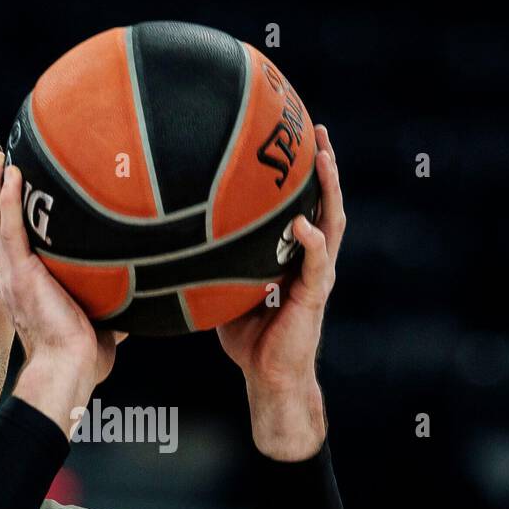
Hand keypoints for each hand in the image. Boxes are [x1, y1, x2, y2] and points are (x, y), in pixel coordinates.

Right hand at [0, 151, 124, 435]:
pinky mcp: (21, 273)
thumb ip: (113, 300)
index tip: (18, 191)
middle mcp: (14, 277)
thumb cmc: (85, 354)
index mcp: (27, 288)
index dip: (11, 216)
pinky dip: (7, 199)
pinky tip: (12, 175)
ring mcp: (13, 274)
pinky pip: (9, 228)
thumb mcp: (102, 318)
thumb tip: (144, 292)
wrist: (72, 367)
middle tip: (1, 163)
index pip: (14, 244)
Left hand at [216, 124, 344, 459]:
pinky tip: (303, 224)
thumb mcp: (226, 293)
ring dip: (330, 191)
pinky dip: (311, 243)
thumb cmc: (249, 340)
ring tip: (325, 160)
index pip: (304, 206)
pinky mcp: (314, 297)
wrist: (269, 377)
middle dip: (325, 167)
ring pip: (331, 224)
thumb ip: (215, 266)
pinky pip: (316, 264)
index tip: (295, 139)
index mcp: (294, 256)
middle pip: (326, 203)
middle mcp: (311, 260)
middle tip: (320, 130)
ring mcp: (317, 277)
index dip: (303, 175)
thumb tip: (176, 242)